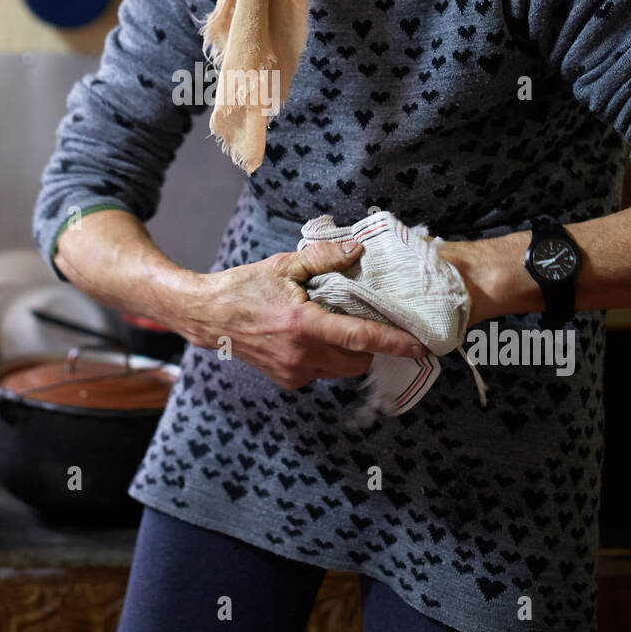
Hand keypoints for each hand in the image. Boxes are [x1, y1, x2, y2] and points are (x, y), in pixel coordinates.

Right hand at [174, 240, 428, 392]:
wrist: (209, 316)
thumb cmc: (246, 287)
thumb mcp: (285, 264)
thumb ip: (325, 257)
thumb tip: (358, 250)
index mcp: (305, 325)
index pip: (361, 338)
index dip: (395, 343)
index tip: (421, 347)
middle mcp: (302, 355)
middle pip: (358, 361)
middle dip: (369, 347)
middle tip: (365, 323)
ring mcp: (294, 372)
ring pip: (341, 370)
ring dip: (347, 354)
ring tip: (333, 327)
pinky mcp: (288, 381)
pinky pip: (321, 373)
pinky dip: (326, 359)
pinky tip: (311, 338)